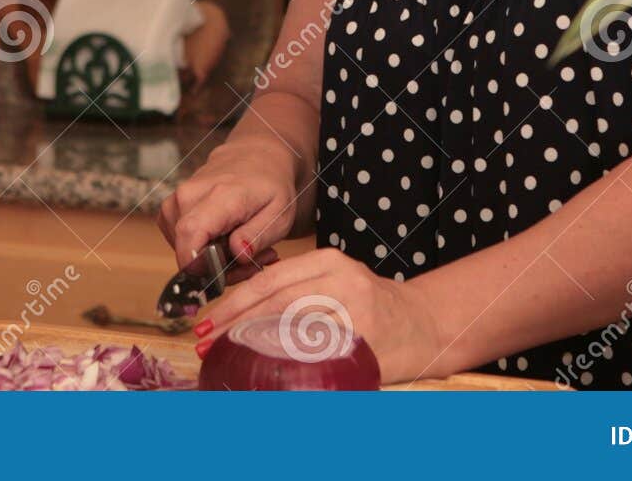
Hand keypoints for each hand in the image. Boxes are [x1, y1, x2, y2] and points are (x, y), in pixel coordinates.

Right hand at [157, 141, 296, 269]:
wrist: (256, 156)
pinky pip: (179, 241)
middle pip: (187, 250)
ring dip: (210, 260)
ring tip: (239, 248)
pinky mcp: (171, 207)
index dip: (197, 265)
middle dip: (216, 269)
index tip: (220, 278)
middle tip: (249, 262)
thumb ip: (257, 235)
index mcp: (221, 194)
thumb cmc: (270, 185)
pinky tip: (222, 242)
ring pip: (182, 249)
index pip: (190, 233)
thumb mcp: (279, 214)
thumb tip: (236, 254)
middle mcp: (190, 194)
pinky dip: (200, 249)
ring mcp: (177, 199)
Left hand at [189, 247, 452, 384]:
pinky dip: (292, 361)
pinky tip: (271, 370)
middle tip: (207, 342)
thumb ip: (295, 290)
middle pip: (275, 301)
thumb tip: (239, 315)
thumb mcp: (333, 282)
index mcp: (327, 261)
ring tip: (230, 356)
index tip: (205, 322)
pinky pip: (320, 350)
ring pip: (293, 325)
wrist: (425, 322)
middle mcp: (341, 278)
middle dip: (235, 324)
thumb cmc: (371, 304)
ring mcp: (356, 307)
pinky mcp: (367, 337)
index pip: (268, 280)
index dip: (232, 303)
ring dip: (255, 344)